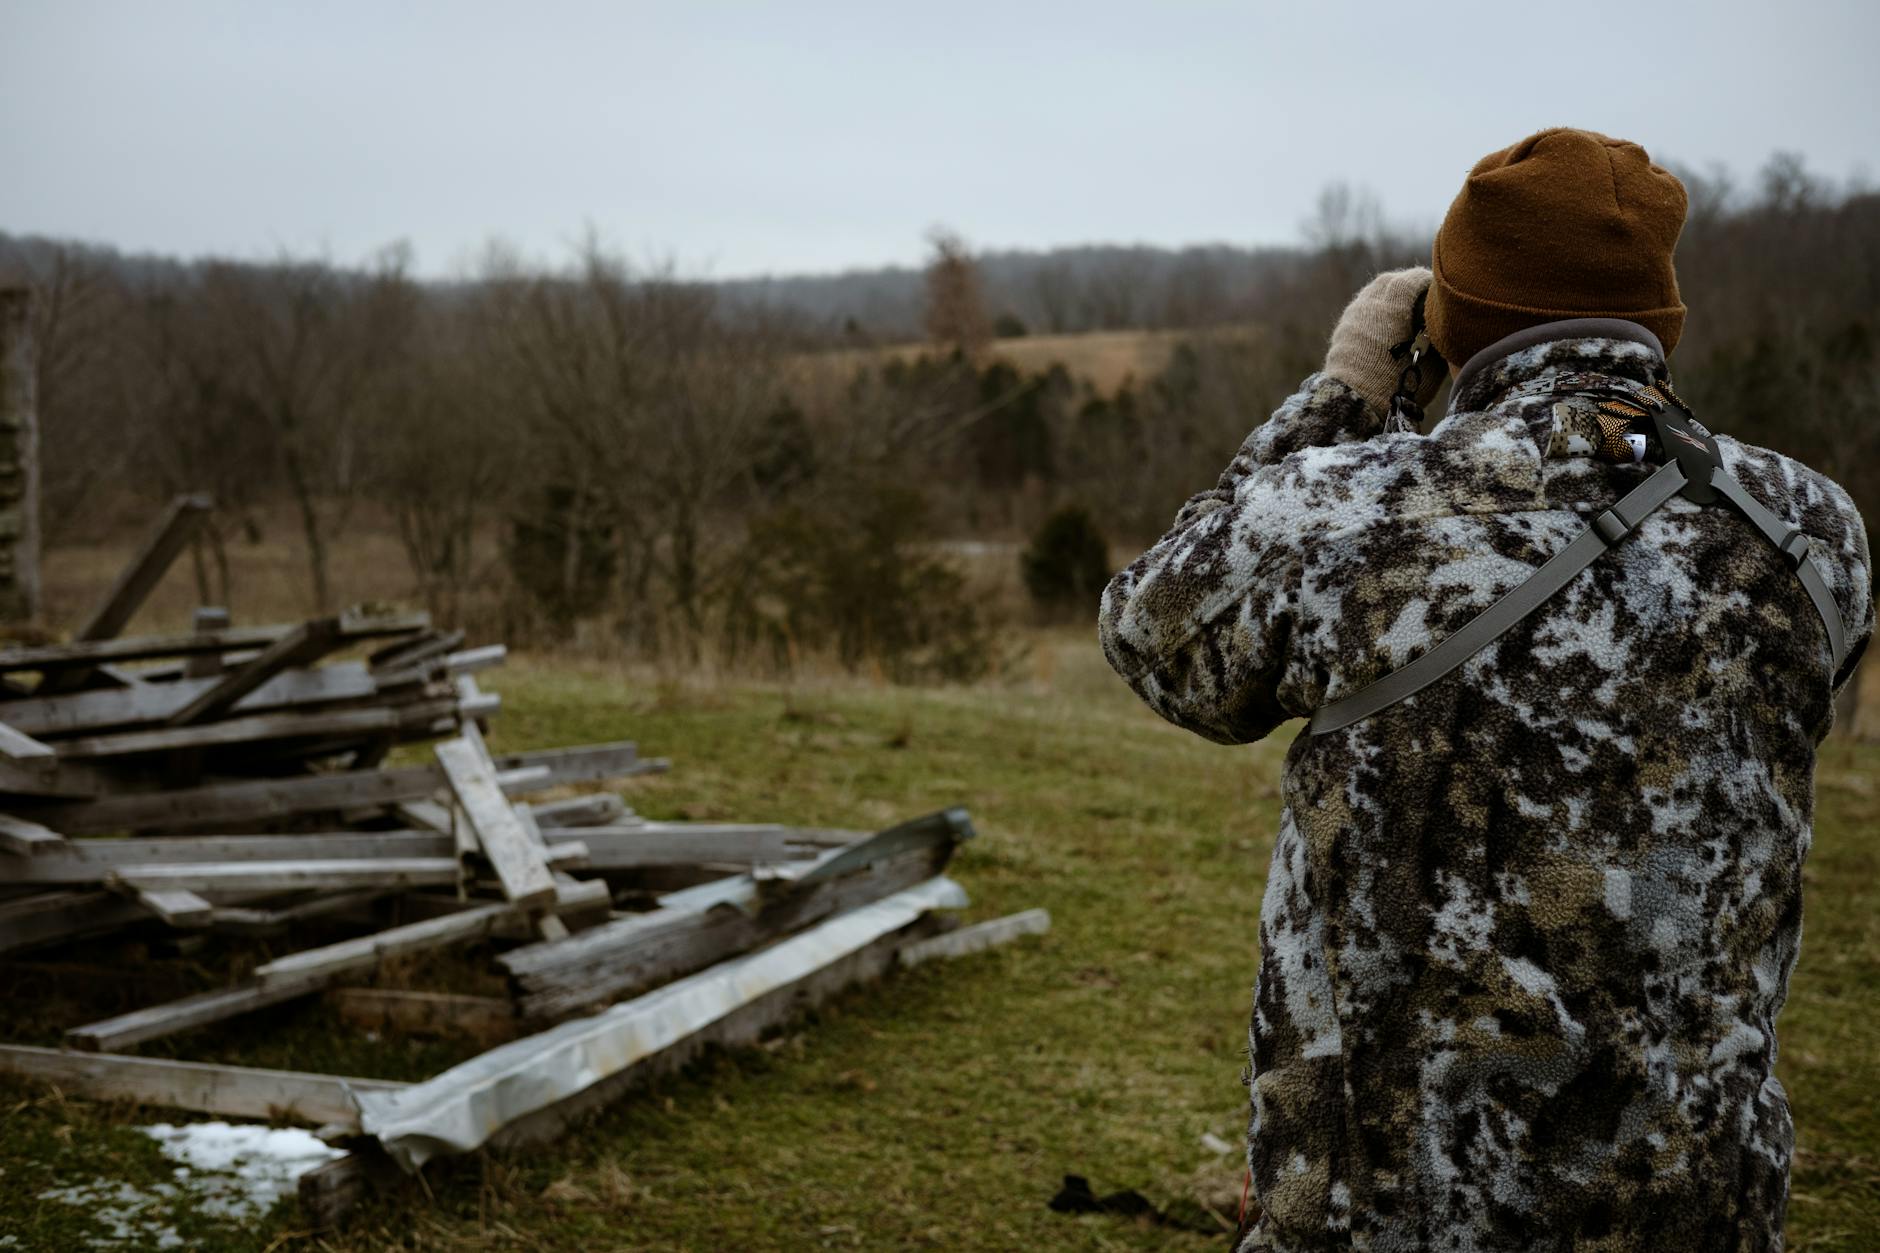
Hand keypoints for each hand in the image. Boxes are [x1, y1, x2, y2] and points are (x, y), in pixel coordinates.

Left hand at [1323, 268, 1446, 420]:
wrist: (1353, 406)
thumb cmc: (1397, 386)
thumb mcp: (1431, 362)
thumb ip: (1438, 336)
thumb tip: (1443, 324)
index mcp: (1390, 306)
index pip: (1413, 279)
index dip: (1429, 282)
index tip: (1441, 291)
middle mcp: (1367, 304)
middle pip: (1390, 281)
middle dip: (1408, 286)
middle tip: (1425, 298)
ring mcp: (1351, 317)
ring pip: (1372, 294)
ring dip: (1390, 297)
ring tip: (1407, 313)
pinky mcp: (1342, 331)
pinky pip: (1362, 310)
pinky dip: (1376, 312)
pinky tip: (1387, 328)